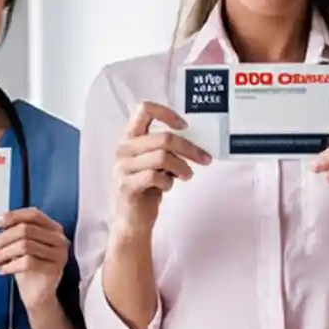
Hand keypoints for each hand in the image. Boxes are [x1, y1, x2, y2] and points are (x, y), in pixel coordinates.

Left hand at [0, 208, 69, 309]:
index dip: (13, 216)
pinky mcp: (54, 269)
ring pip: (25, 245)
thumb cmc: (28, 269)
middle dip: (0, 240)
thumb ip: (14, 233)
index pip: (33, 214)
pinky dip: (9, 266)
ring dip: (2, 254)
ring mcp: (58, 254)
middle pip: (26, 230)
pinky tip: (0, 271)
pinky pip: (27, 262)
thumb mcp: (20, 246)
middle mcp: (58, 239)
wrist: (38, 294)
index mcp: (52, 228)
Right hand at [113, 102, 210, 233]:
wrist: (132, 219)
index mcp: (130, 137)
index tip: (185, 126)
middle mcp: (123, 149)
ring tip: (187, 175)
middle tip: (205, 159)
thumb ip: (167, 148)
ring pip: (162, 157)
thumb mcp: (157, 162)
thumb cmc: (147, 187)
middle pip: (164, 138)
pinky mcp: (126, 185)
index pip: (143, 109)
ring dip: (182, 167)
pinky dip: (168, 182)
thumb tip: (195, 140)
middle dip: (190, 148)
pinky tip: (168, 187)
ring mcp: (123, 167)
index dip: (167, 113)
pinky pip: (154, 176)